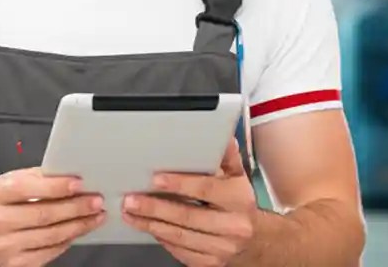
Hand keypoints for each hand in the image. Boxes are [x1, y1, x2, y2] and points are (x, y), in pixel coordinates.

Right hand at [0, 167, 105, 266]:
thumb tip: (67, 175)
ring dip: (79, 225)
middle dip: (75, 207)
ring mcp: (6, 246)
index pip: (26, 188)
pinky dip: (68, 240)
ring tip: (95, 216)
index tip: (79, 183)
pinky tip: (78, 230)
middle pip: (44, 214)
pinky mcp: (17, 264)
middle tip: (95, 201)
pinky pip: (51, 251)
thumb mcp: (4, 185)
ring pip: (52, 235)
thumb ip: (32, 178)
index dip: (55, 186)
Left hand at [121, 139, 257, 265]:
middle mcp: (233, 226)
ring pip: (180, 236)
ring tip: (130, 213)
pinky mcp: (210, 263)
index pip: (206, 189)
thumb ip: (225, 155)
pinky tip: (148, 227)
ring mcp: (222, 248)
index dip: (179, 184)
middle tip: (131, 200)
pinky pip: (180, 251)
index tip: (156, 179)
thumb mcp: (236, 176)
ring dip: (151, 224)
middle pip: (187, 216)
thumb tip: (220, 133)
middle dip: (155, 208)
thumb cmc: (238, 203)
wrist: (256, 240)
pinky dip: (161, 239)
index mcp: (238, 199)